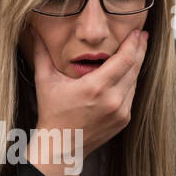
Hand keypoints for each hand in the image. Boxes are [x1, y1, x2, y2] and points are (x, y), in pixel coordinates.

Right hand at [30, 26, 147, 159]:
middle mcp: (113, 100)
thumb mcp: (45, 81)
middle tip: (142, 35)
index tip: (137, 32)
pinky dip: (130, 82)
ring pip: (135, 81)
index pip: (125, 59)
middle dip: (140, 49)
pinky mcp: (123, 120)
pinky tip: (127, 74)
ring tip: (137, 51)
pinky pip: (131, 95)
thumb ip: (41, 52)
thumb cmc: (52, 113)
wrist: (61, 146)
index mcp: (96, 87)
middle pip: (135, 68)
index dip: (133, 43)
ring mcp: (121, 112)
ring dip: (136, 65)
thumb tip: (33, 29)